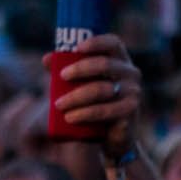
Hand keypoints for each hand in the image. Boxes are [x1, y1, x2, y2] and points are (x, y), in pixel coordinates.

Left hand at [53, 35, 144, 154]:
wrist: (114, 136)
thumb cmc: (97, 104)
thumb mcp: (84, 85)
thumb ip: (68, 70)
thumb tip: (46, 59)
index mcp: (121, 61)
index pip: (113, 43)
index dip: (96, 42)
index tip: (76, 48)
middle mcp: (131, 74)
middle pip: (105, 64)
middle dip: (80, 69)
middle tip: (61, 77)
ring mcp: (134, 93)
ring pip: (102, 89)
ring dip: (76, 96)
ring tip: (58, 105)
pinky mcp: (131, 112)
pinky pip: (105, 111)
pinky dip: (85, 114)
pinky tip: (70, 118)